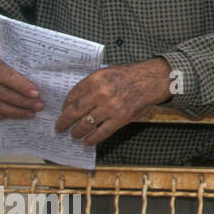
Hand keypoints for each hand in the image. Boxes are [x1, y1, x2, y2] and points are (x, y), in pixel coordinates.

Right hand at [0, 49, 43, 119]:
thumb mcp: (0, 57)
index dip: (22, 86)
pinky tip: (12, 116)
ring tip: (31, 114)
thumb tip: (40, 78)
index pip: (6, 76)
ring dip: (14, 112)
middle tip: (39, 106)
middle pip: (1, 93)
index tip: (37, 94)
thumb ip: (15, 66)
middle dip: (22, 102)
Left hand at [56, 58, 172, 145]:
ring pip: (86, 124)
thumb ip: (93, 83)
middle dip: (63, 122)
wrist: (155, 79)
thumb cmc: (133, 74)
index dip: (65, 106)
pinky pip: (102, 132)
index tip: (63, 111)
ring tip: (73, 135)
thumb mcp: (109, 72)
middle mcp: (100, 93)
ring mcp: (111, 107)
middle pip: (74, 112)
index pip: (72, 96)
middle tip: (59, 127)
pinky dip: (92, 139)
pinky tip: (86, 142)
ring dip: (76, 132)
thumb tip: (79, 98)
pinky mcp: (121, 118)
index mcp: (95, 79)